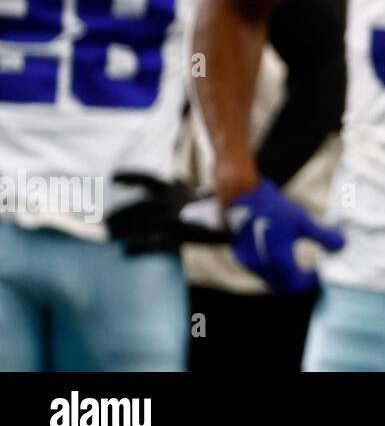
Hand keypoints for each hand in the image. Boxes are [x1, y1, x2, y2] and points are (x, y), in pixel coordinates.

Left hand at [106, 173, 229, 255]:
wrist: (239, 220)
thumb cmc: (210, 208)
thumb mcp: (193, 193)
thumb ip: (179, 190)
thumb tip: (170, 185)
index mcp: (176, 189)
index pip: (148, 179)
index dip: (130, 176)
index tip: (113, 178)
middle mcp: (174, 202)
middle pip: (140, 205)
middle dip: (120, 213)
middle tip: (105, 221)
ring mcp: (177, 219)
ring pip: (143, 223)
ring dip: (124, 228)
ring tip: (109, 235)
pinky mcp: (182, 237)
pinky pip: (156, 242)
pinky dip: (140, 245)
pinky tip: (127, 249)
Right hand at [226, 179, 343, 293]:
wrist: (243, 197)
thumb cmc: (274, 210)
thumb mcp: (303, 222)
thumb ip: (324, 237)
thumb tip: (341, 247)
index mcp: (279, 263)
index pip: (296, 285)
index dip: (308, 281)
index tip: (316, 273)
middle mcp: (262, 267)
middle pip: (282, 285)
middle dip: (296, 281)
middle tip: (307, 272)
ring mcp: (249, 263)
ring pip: (270, 279)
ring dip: (283, 276)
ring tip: (294, 262)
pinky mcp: (242, 256)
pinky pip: (260, 270)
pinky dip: (272, 269)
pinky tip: (278, 255)